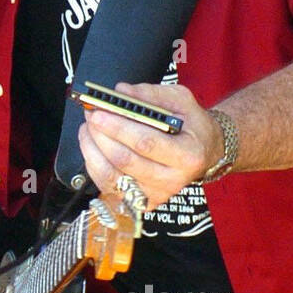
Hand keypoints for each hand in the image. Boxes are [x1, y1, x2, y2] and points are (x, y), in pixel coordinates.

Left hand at [78, 82, 223, 209]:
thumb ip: (149, 95)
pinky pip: (109, 186)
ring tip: (87, 129)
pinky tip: (92, 147)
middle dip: (101, 136)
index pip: (146, 143)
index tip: (99, 112)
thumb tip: (119, 92)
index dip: (118, 128)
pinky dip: (94, 165)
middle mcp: (173, 180)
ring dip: (92, 150)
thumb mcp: (180, 101)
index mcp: (187, 155)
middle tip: (90, 116)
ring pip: (112, 177)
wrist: (205, 152)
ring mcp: (156, 194)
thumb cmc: (192, 126)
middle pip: (125, 161)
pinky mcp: (142, 201)